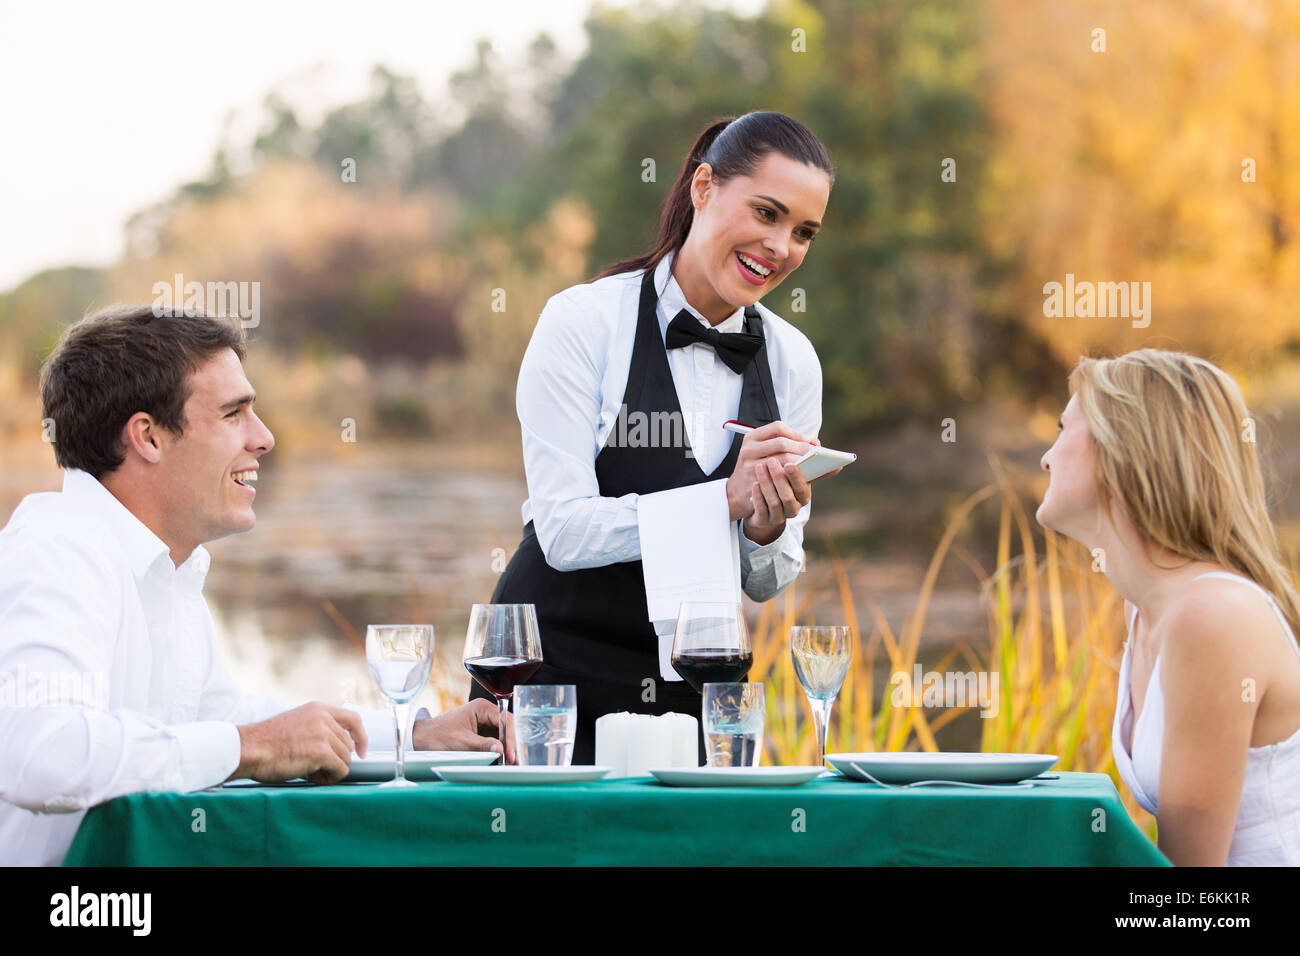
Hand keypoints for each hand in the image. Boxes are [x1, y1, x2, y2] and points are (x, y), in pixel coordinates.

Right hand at [233, 701, 367, 784]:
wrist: (249, 749)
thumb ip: (317, 728)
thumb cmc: (266, 743)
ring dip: (332, 769)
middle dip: (337, 759)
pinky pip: (340, 769)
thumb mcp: (296, 723)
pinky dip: (331, 778)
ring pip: (345, 758)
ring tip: (312, 773)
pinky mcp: (321, 751)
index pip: (353, 719)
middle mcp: (323, 718)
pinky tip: (315, 778)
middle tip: (317, 769)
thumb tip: (337, 748)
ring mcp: (323, 733)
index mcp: (318, 709)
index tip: (362, 751)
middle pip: (348, 744)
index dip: (361, 736)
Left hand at [411, 699, 517, 763]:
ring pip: (504, 733)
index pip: (504, 720)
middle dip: (512, 743)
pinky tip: (505, 759)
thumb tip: (500, 750)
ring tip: (513, 762)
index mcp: (481, 707)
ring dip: (508, 747)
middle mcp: (485, 712)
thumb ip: (482, 746)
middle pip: (507, 726)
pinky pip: (496, 739)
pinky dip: (501, 749)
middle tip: (516, 760)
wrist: (423, 739)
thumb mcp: (461, 743)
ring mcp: (485, 721)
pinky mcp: (482, 732)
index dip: (510, 738)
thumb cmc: (438, 737)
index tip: (511, 754)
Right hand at [725, 420, 813, 522]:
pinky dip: (793, 477)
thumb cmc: (757, 470)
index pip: (778, 428)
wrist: (737, 492)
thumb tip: (817, 444)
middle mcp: (749, 449)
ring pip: (782, 460)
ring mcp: (750, 466)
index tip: (810, 442)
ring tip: (813, 466)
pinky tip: (802, 478)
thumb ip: (789, 446)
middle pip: (782, 443)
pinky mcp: (754, 482)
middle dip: (802, 448)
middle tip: (817, 455)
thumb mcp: (766, 453)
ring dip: (801, 463)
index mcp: (752, 437)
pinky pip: (779, 478)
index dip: (797, 434)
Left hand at [743, 456, 813, 544]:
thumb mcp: (791, 472)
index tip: (790, 463)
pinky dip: (758, 497)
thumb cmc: (777, 482)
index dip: (797, 476)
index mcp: (802, 495)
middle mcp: (792, 507)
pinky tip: (754, 484)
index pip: (803, 488)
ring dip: (768, 484)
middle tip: (772, 461)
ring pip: (774, 502)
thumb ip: (801, 458)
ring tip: (759, 467)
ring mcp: (777, 515)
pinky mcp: (762, 520)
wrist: (756, 502)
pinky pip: (761, 510)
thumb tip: (816, 442)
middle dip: (781, 478)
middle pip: (789, 496)